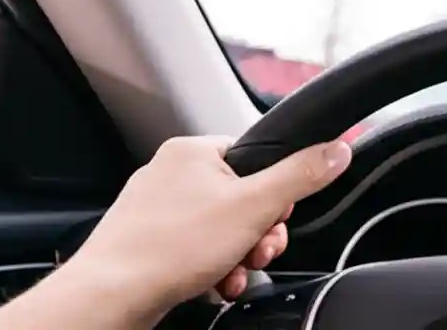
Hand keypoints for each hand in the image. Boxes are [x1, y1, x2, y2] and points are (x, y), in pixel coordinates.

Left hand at [65, 136, 351, 323]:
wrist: (110, 297)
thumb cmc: (169, 248)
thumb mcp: (255, 206)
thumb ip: (301, 175)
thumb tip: (337, 149)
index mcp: (193, 151)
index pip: (256, 160)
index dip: (275, 194)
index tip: (276, 218)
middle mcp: (170, 174)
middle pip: (241, 197)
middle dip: (257, 233)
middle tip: (257, 251)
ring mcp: (154, 209)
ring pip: (219, 228)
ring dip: (237, 255)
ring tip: (231, 273)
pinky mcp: (145, 241)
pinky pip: (193, 249)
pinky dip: (210, 267)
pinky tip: (213, 284)